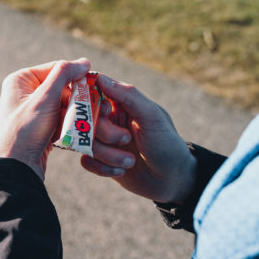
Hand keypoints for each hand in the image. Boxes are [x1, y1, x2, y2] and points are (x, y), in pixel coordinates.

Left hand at [0, 58, 90, 179]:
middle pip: (63, 89)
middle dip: (78, 100)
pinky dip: (70, 126)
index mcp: (21, 80)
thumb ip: (64, 74)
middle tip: (97, 109)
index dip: (76, 77)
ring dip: (76, 115)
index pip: (57, 69)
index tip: (95, 87)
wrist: (15, 169)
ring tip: (89, 123)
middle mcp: (24, 93)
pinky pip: (61, 121)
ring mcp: (32, 112)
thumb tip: (84, 61)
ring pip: (64, 106)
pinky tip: (77, 134)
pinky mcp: (39, 129)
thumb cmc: (25, 131)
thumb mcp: (45, 98)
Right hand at [81, 74, 196, 202]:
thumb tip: (100, 78)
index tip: (106, 112)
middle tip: (126, 139)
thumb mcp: (152, 117)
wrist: (173, 180)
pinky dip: (102, 168)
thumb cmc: (167, 144)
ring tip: (130, 161)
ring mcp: (104, 141)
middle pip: (85, 119)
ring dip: (108, 155)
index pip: (93, 91)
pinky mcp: (101, 161)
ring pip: (85, 142)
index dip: (90, 101)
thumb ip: (129, 96)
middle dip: (105, 134)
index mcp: (122, 103)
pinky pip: (86, 162)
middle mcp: (110, 120)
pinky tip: (121, 171)